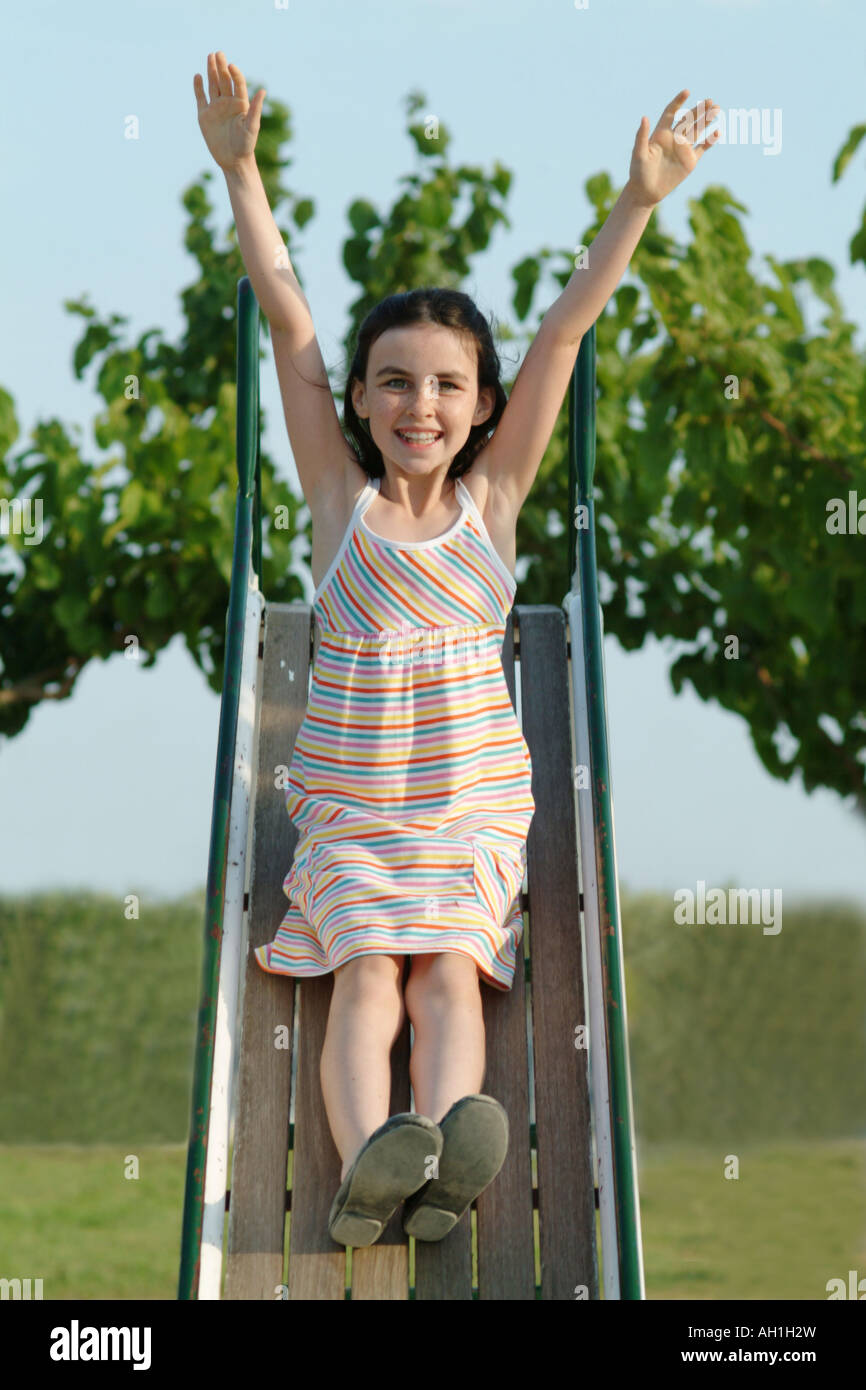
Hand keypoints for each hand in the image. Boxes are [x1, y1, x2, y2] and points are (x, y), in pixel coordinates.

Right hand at [193, 51, 264, 170]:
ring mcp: (216, 108)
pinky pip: (201, 98)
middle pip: (224, 80)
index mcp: (241, 104)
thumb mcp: (251, 127)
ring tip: (210, 57)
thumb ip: (255, 109)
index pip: (238, 83)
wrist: (233, 161)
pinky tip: (197, 76)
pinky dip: (198, 87)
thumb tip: (263, 91)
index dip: (235, 73)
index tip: (231, 66)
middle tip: (218, 53)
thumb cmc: (246, 145)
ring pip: (213, 85)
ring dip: (211, 71)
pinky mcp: (205, 116)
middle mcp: (228, 103)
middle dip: (221, 66)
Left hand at [627, 89, 719, 207]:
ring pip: (698, 130)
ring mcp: (683, 149)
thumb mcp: (638, 153)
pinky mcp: (690, 161)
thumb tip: (644, 117)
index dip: (678, 102)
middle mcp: (674, 138)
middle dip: (699, 110)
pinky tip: (717, 132)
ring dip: (707, 120)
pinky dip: (710, 141)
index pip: (671, 113)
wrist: (646, 192)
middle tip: (709, 101)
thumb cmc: (638, 172)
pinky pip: (702, 148)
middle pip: (688, 120)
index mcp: (661, 133)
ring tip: (716, 109)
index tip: (686, 92)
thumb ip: (641, 136)